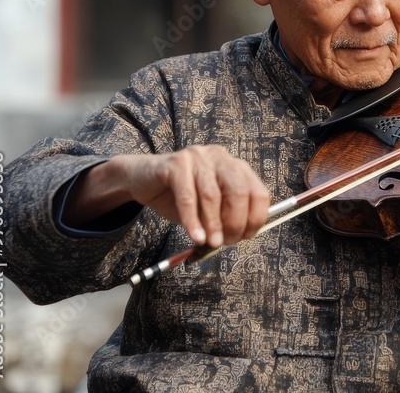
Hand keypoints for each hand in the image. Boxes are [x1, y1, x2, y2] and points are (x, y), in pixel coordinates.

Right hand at [63, 145, 270, 247]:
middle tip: (226, 242)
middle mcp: (220, 157)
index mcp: (234, 166)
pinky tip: (195, 236)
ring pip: (212, 195)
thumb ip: (226, 216)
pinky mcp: (175, 163)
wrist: (141, 179)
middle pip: (238, 192)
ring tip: (211, 243)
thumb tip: (241, 236)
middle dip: (235, 222)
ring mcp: (198, 157)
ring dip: (213, 224)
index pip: (258, 192)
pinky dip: (192, 220)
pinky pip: (187, 196)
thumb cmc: (179, 194)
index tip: (246, 237)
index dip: (255, 218)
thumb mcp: (209, 207)